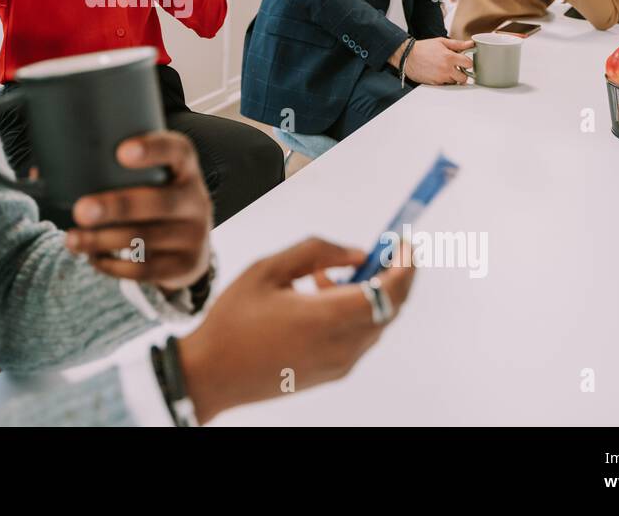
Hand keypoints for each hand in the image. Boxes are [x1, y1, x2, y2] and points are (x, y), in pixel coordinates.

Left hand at [63, 131, 211, 292]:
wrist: (190, 245)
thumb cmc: (152, 199)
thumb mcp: (148, 179)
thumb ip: (107, 169)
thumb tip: (38, 172)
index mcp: (184, 168)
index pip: (176, 150)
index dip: (153, 149)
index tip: (121, 151)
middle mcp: (196, 199)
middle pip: (158, 201)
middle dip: (116, 206)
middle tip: (80, 210)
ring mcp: (195, 235)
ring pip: (146, 239)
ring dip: (104, 241)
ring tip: (72, 240)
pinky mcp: (186, 266)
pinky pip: (147, 269)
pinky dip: (115, 265)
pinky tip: (93, 260)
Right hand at [178, 237, 414, 422]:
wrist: (212, 375)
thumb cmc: (233, 320)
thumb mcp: (268, 269)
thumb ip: (316, 252)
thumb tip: (356, 254)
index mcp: (326, 318)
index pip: (387, 292)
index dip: (404, 266)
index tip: (406, 244)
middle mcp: (341, 346)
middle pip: (389, 308)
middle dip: (394, 277)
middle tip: (386, 251)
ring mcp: (339, 364)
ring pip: (375, 323)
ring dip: (369, 294)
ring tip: (326, 274)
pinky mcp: (332, 374)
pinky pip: (359, 338)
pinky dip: (354, 313)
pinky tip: (319, 297)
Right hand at [400, 36, 473, 85]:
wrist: (407, 56)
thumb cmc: (423, 48)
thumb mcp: (441, 42)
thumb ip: (457, 44)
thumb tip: (470, 44)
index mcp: (449, 57)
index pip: (469, 64)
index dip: (467, 62)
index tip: (464, 61)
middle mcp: (446, 69)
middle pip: (464, 77)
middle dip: (462, 73)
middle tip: (456, 68)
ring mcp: (440, 78)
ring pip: (454, 82)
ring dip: (453, 77)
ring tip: (445, 69)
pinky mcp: (434, 84)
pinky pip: (445, 85)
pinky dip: (444, 81)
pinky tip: (439, 73)